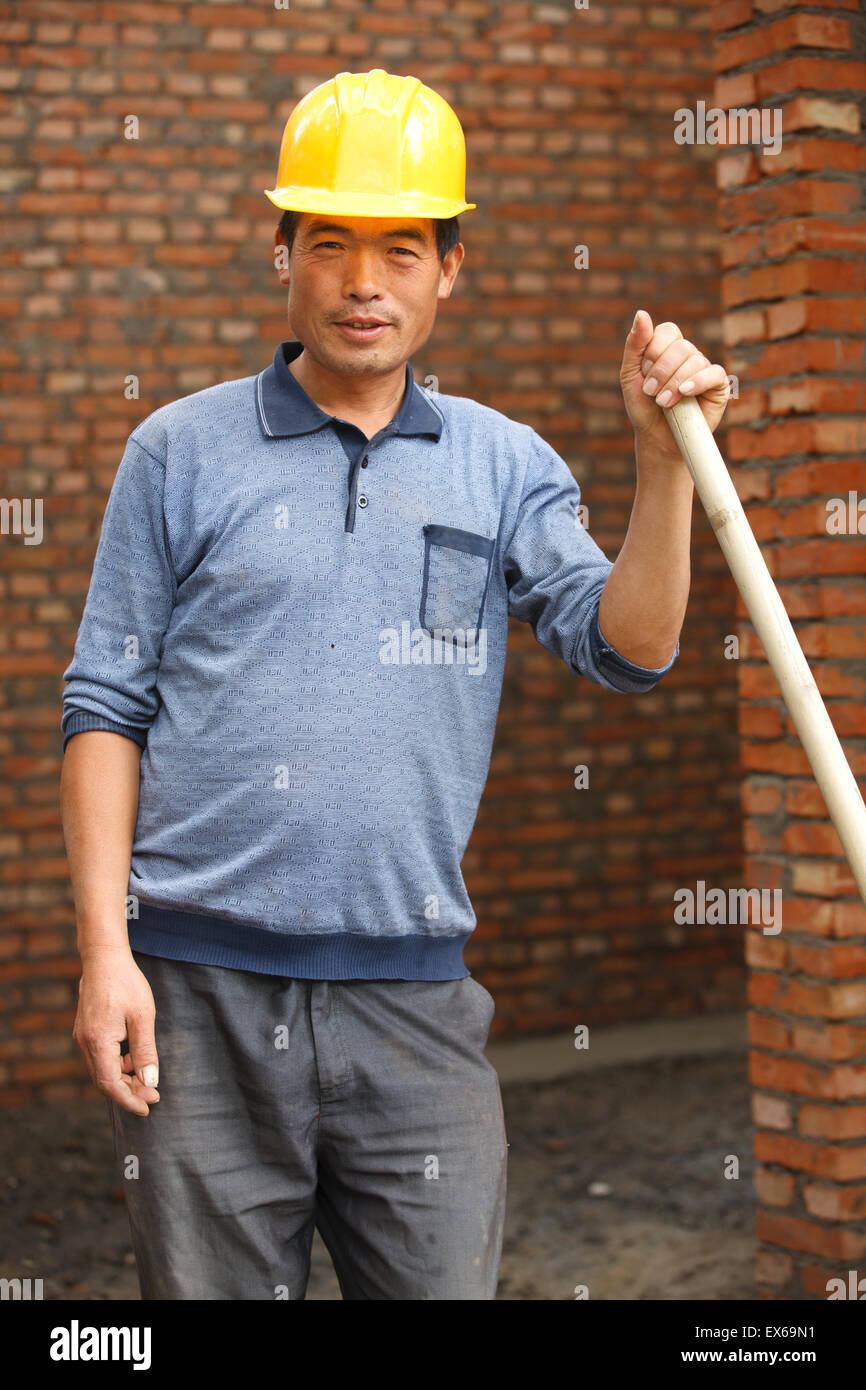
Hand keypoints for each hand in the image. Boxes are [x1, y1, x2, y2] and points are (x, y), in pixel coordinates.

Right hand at [73, 949, 160, 1115]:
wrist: (104, 958)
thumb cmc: (126, 983)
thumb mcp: (143, 1016)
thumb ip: (145, 1051)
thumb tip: (150, 1081)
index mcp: (98, 1041)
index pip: (110, 1084)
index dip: (128, 1100)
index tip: (147, 1108)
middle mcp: (85, 1043)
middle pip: (103, 1081)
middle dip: (128, 1093)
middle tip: (153, 1096)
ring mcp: (82, 1037)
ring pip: (101, 1071)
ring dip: (123, 1080)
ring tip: (147, 1080)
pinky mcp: (86, 1032)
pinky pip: (99, 1058)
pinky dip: (117, 1066)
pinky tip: (134, 1061)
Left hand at [620, 310, 730, 455]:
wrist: (656, 437)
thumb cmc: (644, 406)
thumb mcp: (630, 375)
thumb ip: (635, 344)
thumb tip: (641, 313)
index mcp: (668, 347)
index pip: (667, 331)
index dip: (654, 352)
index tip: (644, 375)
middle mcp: (688, 354)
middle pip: (681, 346)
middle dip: (662, 371)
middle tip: (651, 392)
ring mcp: (704, 368)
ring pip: (695, 361)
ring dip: (674, 383)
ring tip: (664, 402)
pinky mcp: (718, 385)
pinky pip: (714, 373)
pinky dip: (698, 382)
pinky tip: (685, 393)